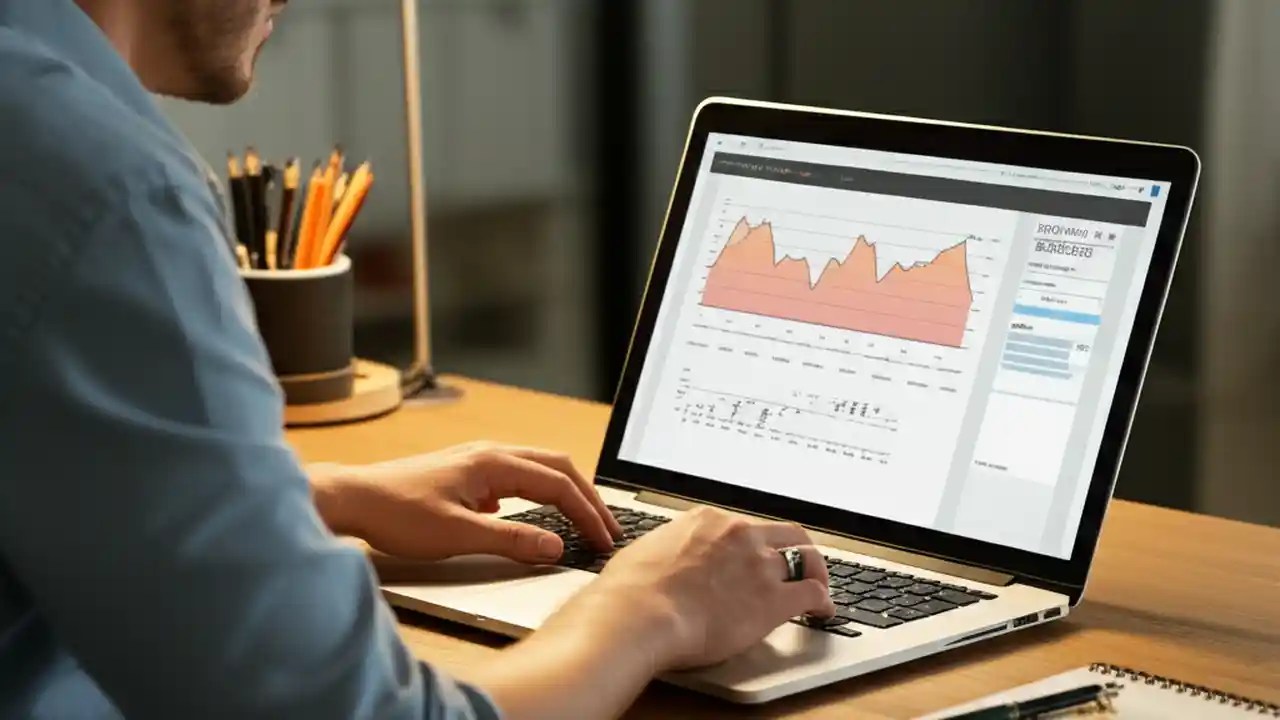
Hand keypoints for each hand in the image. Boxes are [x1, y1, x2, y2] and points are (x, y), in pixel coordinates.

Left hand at [309, 442, 622, 563]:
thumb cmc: (397, 513)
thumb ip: (511, 541)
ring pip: (538, 470)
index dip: (587, 513)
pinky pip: (517, 478)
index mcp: (495, 463)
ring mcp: (478, 461)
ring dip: (565, 494)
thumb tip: (555, 546)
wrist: (352, 499)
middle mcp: (491, 454)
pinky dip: (540, 494)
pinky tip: (534, 517)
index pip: (560, 485)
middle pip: (558, 468)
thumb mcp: (458, 535)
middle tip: (608, 528)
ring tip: (583, 520)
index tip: (604, 539)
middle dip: (587, 498)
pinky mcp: (467, 474)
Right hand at [542, 506, 835, 670]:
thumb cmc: (630, 591)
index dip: (756, 544)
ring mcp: (759, 564)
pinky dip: (822, 601)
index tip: (757, 556)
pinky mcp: (773, 598)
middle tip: (799, 566)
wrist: (639, 615)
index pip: (745, 526)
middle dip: (796, 550)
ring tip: (817, 587)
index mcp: (708, 521)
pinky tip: (822, 611)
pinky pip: (812, 593)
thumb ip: (667, 551)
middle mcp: (739, 534)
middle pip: (785, 533)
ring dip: (814, 573)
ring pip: (806, 558)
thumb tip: (662, 561)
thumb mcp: (646, 551)